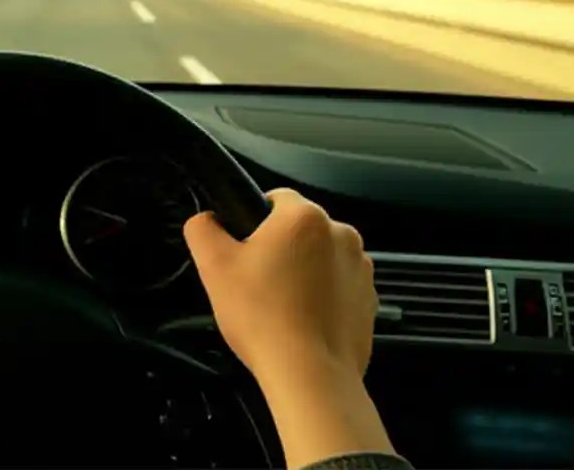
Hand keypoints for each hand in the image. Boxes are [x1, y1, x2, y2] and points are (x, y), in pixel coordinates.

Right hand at [183, 188, 392, 467]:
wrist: (310, 374)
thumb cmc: (263, 317)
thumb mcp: (213, 267)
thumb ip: (202, 229)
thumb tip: (206, 219)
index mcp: (304, 216)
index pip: (274, 198)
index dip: (253, 223)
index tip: (243, 253)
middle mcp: (342, 233)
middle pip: (299, 230)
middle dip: (279, 250)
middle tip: (256, 283)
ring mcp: (362, 267)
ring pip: (320, 258)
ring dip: (303, 272)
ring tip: (281, 306)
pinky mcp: (371, 299)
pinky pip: (339, 286)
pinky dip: (323, 297)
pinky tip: (303, 321)